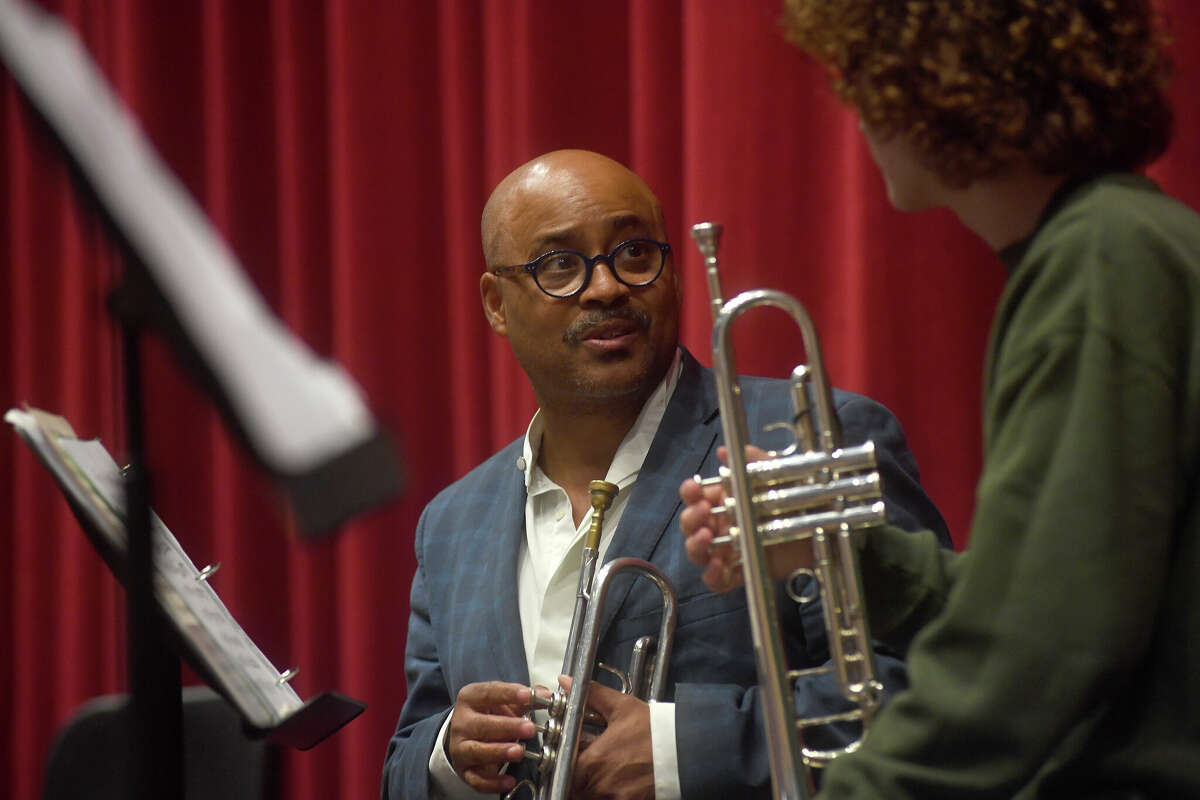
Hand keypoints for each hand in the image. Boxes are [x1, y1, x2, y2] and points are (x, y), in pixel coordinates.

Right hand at [446, 681, 534, 793]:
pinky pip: (477, 779)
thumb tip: (545, 694)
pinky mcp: (464, 770)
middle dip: (507, 727)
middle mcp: (462, 723)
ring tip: (519, 752)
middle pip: (482, 724)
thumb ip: (525, 698)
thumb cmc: (488, 715)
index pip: (488, 693)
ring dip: (499, 752)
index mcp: (470, 698)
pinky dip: (493, 782)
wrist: (465, 736)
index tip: (528, 695)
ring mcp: (460, 748)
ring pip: (477, 751)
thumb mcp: (505, 702)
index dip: (508, 694)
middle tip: (529, 728)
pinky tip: (509, 780)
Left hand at [567, 677, 654, 799]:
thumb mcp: (621, 707)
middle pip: (573, 790)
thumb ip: (590, 695)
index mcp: (593, 761)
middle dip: (575, 780)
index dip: (562, 766)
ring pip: (589, 798)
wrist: (686, 750)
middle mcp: (601, 786)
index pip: (562, 772)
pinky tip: (616, 782)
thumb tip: (567, 681)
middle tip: (583, 767)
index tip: (567, 759)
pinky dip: (607, 795)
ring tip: (601, 774)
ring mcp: (616, 799)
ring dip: (589, 789)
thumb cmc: (654, 729)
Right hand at [680, 445, 813, 592]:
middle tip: (703, 511)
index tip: (693, 488)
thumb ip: (753, 459)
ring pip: (697, 553)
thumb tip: (725, 451)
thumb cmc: (794, 496)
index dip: (689, 492)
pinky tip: (717, 565)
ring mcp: (729, 549)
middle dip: (690, 518)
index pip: (694, 496)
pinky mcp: (742, 572)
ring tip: (706, 537)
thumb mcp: (775, 471)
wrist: (821, 524)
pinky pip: (718, 581)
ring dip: (695, 545)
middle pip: (690, 526)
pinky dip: (712, 575)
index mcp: (723, 500)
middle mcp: (721, 525)